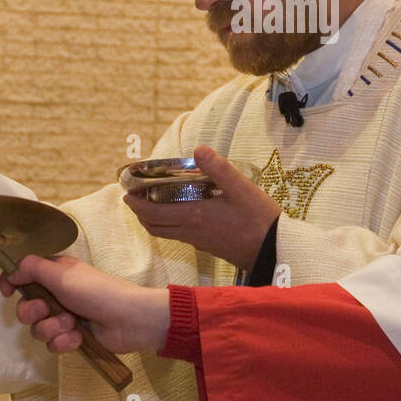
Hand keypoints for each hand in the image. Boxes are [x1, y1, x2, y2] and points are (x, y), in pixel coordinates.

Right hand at [0, 255, 169, 354]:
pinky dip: (65, 341)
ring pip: (38, 329)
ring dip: (53, 328)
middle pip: (26, 308)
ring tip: (72, 324)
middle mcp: (57, 294)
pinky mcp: (73, 338)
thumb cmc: (96, 291)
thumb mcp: (62, 273)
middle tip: (47, 310)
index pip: (22, 276)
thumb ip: (32, 268)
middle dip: (33, 312)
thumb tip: (10, 272)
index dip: (11, 284)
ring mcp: (65, 318)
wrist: (128, 319)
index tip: (7, 292)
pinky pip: (53, 345)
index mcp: (55, 274)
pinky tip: (79, 338)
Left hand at [123, 145, 279, 270]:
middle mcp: (191, 231)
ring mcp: (198, 242)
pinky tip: (180, 214)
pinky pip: (179, 236)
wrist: (273, 250)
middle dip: (139, 213)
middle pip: (154, 226)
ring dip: (153, 220)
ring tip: (151, 204)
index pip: (153, 212)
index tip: (127, 192)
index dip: (136, 204)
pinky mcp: (208, 247)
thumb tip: (197, 149)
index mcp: (194, 215)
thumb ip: (219, 169)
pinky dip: (169, 225)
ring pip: (165, 233)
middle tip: (134, 198)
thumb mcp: (242, 188)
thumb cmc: (259, 219)